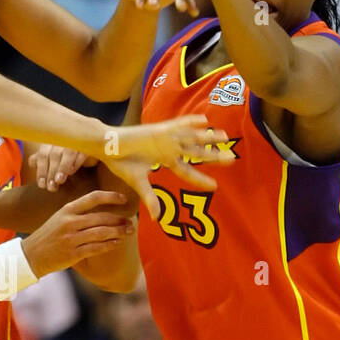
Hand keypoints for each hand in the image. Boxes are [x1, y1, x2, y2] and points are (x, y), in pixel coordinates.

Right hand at [22, 190, 133, 277]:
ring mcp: (71, 238)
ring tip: (128, 232)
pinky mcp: (73, 254)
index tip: (123, 199)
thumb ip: (78, 213)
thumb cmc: (48, 236)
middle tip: (130, 222)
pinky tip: (117, 243)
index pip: (93, 198)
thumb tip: (102, 211)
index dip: (111, 197)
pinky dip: (109, 245)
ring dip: (118, 232)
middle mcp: (69, 222)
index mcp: (67, 210)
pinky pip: (96, 248)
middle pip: (101, 217)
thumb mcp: (59, 218)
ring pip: (101, 233)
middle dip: (119, 220)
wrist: (31, 255)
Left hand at [28, 144, 96, 190]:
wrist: (94, 142)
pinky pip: (83, 151)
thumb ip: (43, 159)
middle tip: (51, 187)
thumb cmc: (70, 152)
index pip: (43, 155)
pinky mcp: (90, 143)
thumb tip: (32, 162)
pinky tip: (72, 171)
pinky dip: (76, 161)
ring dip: (62, 167)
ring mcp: (77, 140)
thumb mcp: (56, 155)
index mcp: (52, 141)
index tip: (42, 184)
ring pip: (67, 153)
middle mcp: (63, 139)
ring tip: (59, 181)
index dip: (41, 170)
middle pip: (53, 155)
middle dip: (51, 172)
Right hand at [105, 116, 235, 217]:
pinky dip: (189, 122)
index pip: (187, 172)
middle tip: (232, 159)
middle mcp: (170, 149)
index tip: (214, 186)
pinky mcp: (159, 129)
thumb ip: (149, 198)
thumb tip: (156, 219)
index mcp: (166, 161)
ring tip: (224, 136)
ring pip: (191, 138)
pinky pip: (177, 125)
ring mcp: (166, 138)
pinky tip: (204, 120)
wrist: (107, 146)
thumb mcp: (138, 183)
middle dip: (213, 156)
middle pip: (195, 153)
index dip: (200, 179)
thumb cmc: (121, 162)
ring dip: (207, 137)